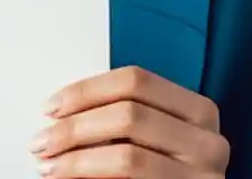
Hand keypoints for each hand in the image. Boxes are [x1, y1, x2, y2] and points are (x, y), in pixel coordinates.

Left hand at [31, 66, 229, 177]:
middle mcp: (208, 142)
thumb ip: (122, 118)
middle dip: (75, 127)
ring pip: (128, 156)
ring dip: (77, 160)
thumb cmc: (160, 172)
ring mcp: (203, 177)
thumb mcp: (152, 137)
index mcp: (197, 111)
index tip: (52, 106)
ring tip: (49, 165)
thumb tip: (61, 110)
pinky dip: (90, 178)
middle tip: (42, 141)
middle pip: (129, 114)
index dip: (87, 90)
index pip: (136, 81)